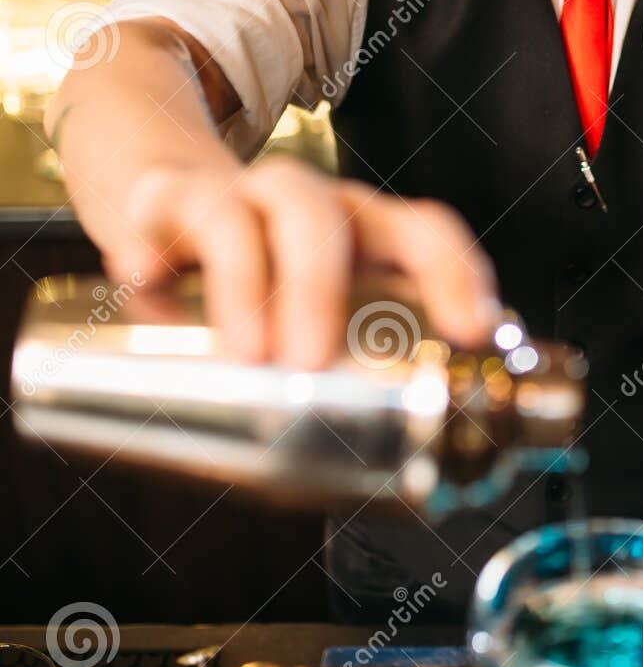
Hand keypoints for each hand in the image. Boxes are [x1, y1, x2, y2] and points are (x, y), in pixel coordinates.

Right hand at [108, 155, 500, 365]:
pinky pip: (158, 223)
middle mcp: (305, 203)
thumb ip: (361, 366)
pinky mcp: (164, 209)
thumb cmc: (273, 270)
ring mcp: (233, 199)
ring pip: (241, 219)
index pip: (423, 230)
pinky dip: (153, 258)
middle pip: (322, 218)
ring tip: (248, 351)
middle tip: (311, 360)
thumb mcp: (328, 307)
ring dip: (246, 284)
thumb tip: (397, 467)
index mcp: (365, 228)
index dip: (456, 273)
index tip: (470, 329)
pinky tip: (149, 286)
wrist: (175, 204)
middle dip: (321, 289)